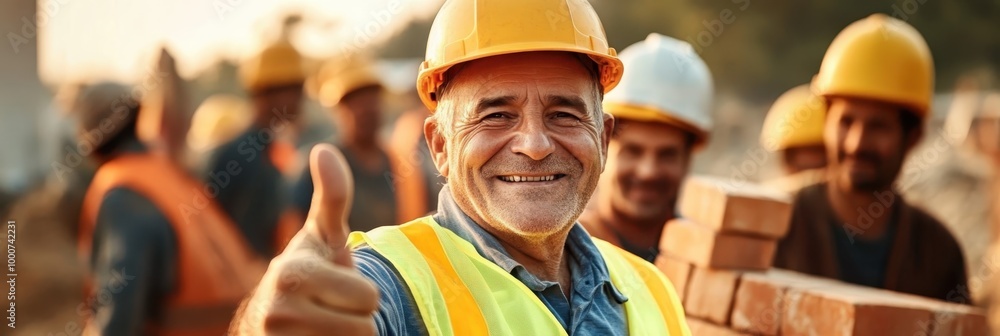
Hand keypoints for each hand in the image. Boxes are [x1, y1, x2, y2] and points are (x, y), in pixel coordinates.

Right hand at [234, 144, 378, 334]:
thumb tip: (324, 148)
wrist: (267, 325)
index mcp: (292, 274)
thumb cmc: (307, 274)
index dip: (364, 294)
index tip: (339, 287)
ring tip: (325, 329)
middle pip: (365, 329)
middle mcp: (278, 312)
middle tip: (333, 310)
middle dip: (357, 320)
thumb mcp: (321, 237)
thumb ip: (332, 197)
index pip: (370, 298)